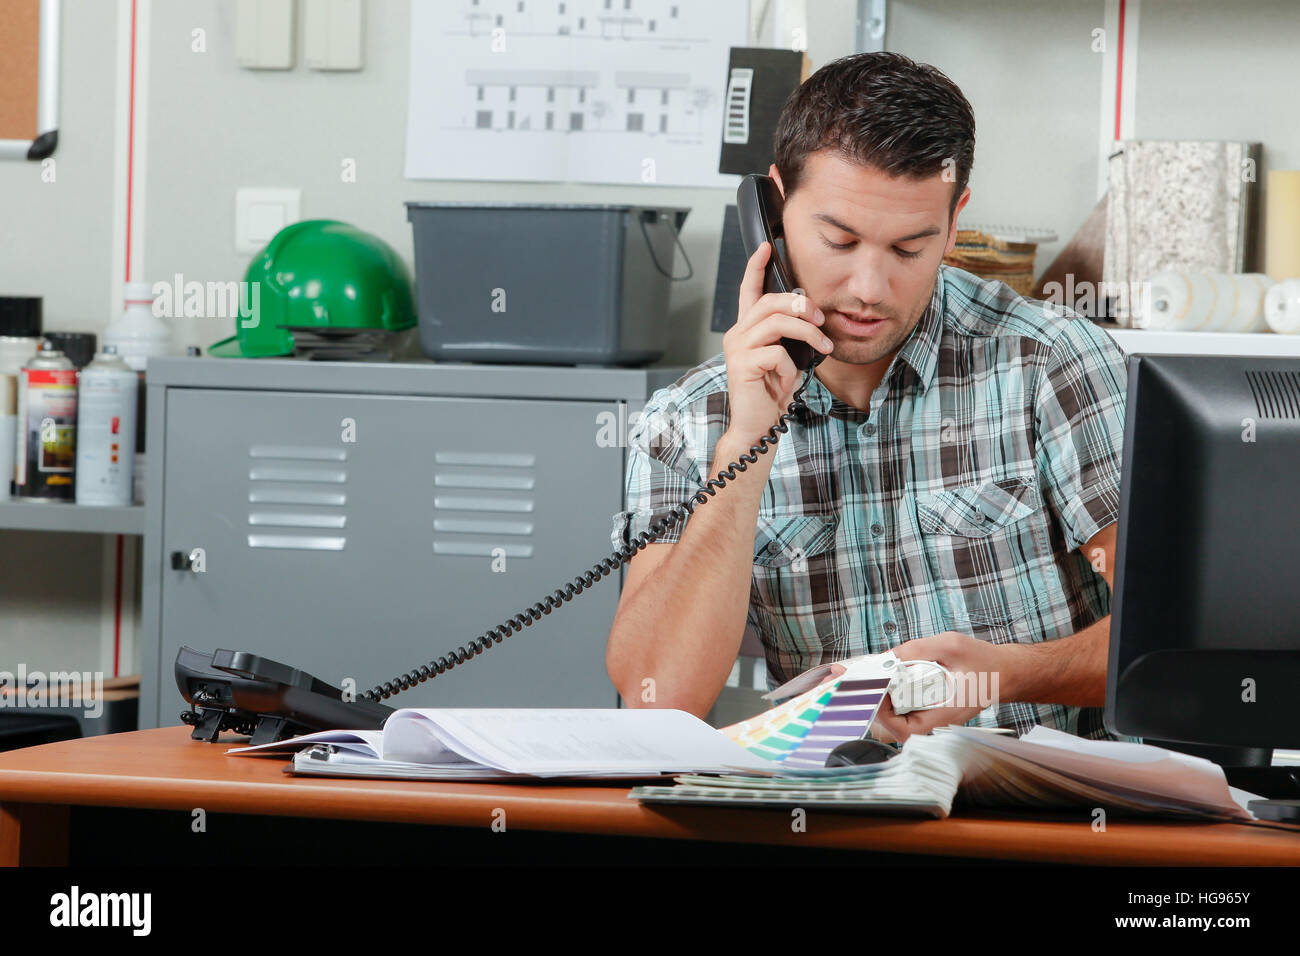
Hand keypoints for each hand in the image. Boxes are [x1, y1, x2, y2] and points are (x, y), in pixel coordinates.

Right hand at [722, 241, 832, 446]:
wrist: (758, 427)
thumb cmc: (772, 393)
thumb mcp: (785, 357)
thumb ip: (788, 335)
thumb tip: (809, 313)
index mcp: (746, 329)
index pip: (748, 290)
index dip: (755, 267)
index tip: (765, 247)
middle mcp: (737, 334)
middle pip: (771, 301)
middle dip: (802, 306)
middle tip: (822, 321)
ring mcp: (737, 349)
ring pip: (776, 322)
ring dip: (807, 332)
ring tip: (823, 348)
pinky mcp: (742, 365)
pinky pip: (777, 352)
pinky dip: (792, 367)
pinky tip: (789, 382)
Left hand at [868, 632, 1008, 744]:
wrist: (1005, 671)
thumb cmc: (984, 663)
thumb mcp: (951, 646)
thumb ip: (918, 649)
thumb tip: (887, 656)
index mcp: (944, 715)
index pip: (905, 729)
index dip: (883, 714)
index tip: (874, 689)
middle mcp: (935, 721)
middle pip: (894, 723)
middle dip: (873, 701)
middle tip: (855, 679)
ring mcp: (932, 715)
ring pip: (896, 715)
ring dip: (879, 695)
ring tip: (863, 676)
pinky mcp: (929, 707)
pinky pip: (903, 705)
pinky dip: (890, 691)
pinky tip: (881, 674)